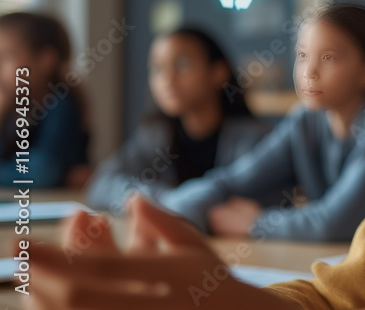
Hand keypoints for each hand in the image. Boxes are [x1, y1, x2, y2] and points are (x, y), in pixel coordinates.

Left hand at [27, 195, 293, 308]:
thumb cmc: (211, 283)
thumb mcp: (194, 248)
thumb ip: (162, 224)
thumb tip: (134, 199)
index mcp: (162, 277)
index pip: (97, 266)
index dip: (56, 256)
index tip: (24, 243)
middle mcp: (146, 304)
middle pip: (78, 295)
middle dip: (42, 274)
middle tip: (18, 255)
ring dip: (47, 296)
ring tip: (29, 275)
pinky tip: (47, 298)